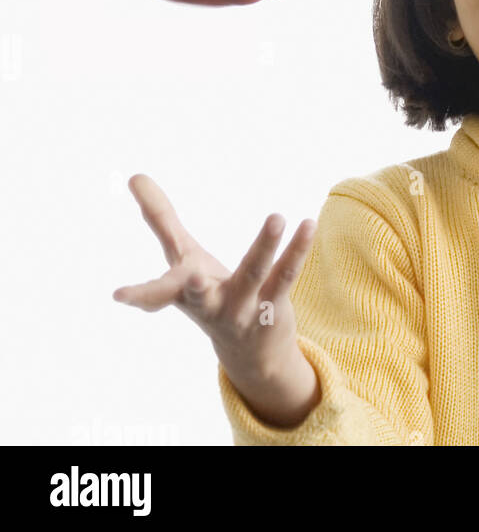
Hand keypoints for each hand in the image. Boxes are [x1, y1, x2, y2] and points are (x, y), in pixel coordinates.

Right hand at [113, 174, 315, 386]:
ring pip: (254, 275)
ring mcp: (244, 308)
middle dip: (194, 289)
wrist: (250, 354)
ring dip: (265, 247)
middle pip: (201, 295)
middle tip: (194, 276)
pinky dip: (297, 250)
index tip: (118, 295)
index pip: (158, 293)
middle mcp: (210, 305)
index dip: (140, 295)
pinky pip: (286, 275)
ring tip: (277, 217)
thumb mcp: (182, 257)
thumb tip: (134, 176)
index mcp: (183, 294)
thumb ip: (161, 219)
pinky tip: (306, 224)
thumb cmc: (207, 294)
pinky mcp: (274, 305)